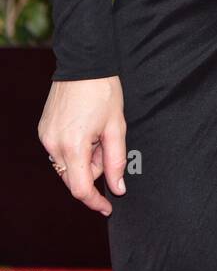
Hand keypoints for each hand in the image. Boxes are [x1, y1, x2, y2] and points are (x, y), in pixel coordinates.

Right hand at [37, 76, 125, 215]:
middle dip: (94, 169)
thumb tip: (118, 188)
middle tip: (108, 144)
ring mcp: (46, 137)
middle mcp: (54, 145)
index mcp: (73, 146)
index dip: (95, 201)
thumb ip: (116, 161)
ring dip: (85, 158)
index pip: (80, 189)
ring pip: (67, 165)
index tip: (108, 206)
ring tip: (97, 132)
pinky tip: (85, 129)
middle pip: (74, 177)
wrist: (84, 63)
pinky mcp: (43, 130)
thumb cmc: (103, 91)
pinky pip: (60, 151)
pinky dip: (74, 149)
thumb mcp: (116, 126)